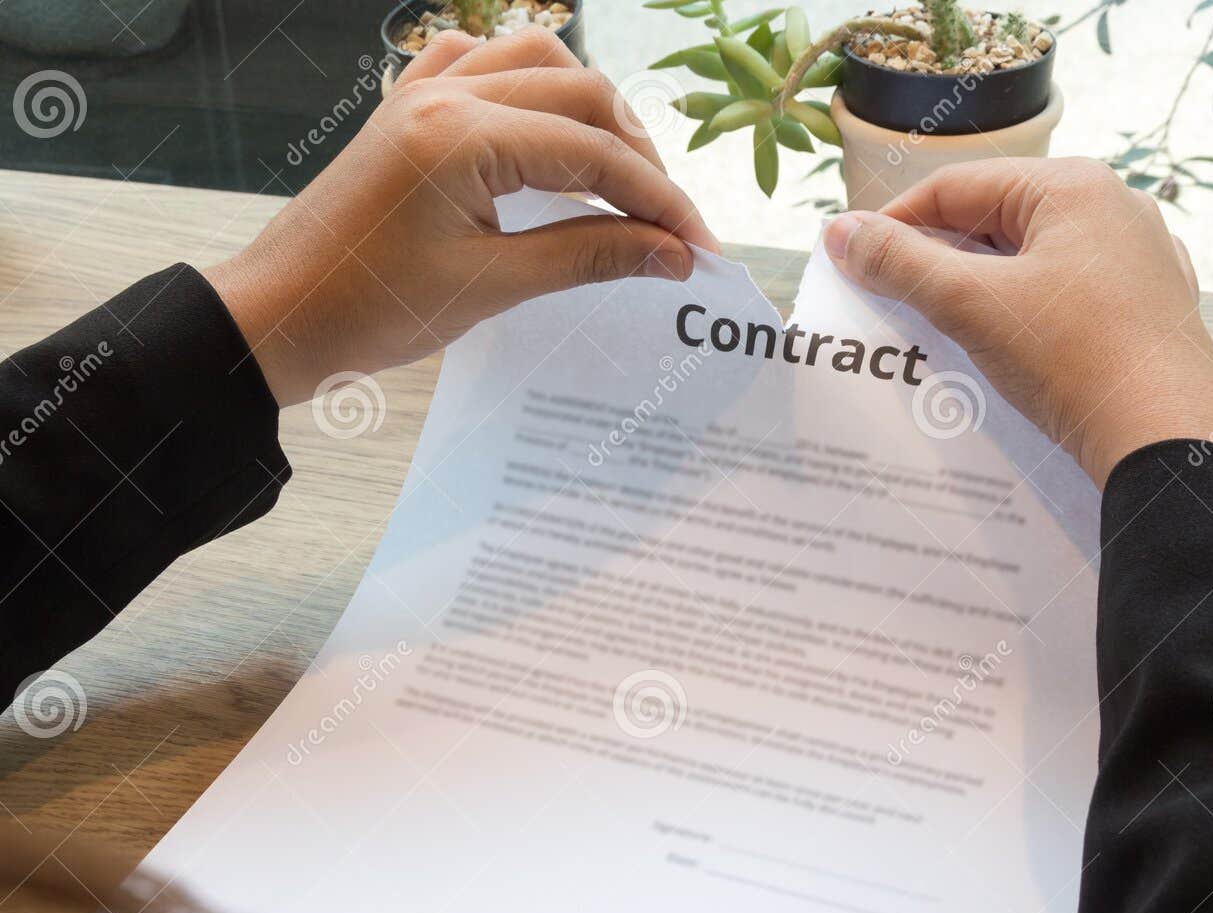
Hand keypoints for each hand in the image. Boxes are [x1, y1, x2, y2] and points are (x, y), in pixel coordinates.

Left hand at [206, 28, 717, 407]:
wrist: (278, 315)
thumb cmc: (368, 310)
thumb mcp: (490, 287)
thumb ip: (588, 257)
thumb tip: (671, 255)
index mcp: (460, 135)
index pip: (593, 152)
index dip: (658, 201)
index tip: (699, 248)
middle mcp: (445, 95)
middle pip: (581, 93)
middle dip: (638, 157)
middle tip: (670, 226)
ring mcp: (421, 92)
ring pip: (539, 62)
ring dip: (593, 112)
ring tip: (622, 177)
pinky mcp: (406, 108)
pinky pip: (480, 63)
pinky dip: (528, 85)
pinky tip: (545, 125)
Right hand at [822, 158, 1212, 488]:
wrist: (1169, 441)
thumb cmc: (1076, 361)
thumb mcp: (972, 306)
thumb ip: (901, 264)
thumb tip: (840, 232)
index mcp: (1075, 186)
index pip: (958, 187)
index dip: (895, 224)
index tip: (853, 262)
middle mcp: (1116, 209)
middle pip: (997, 221)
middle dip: (938, 262)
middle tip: (891, 303)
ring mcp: (1141, 261)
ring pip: (1034, 263)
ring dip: (979, 293)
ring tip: (939, 334)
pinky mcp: (1151, 312)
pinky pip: (1070, 299)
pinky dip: (1027, 319)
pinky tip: (1005, 355)